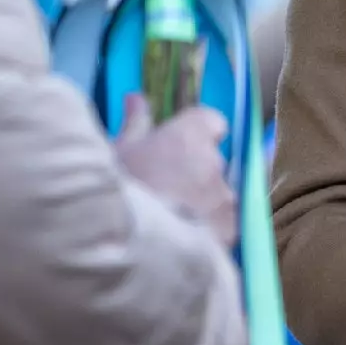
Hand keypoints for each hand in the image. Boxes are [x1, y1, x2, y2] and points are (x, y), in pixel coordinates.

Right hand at [116, 96, 236, 248]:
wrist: (123, 246)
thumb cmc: (116, 190)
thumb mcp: (117, 152)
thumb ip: (135, 123)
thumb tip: (136, 98)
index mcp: (191, 135)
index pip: (212, 121)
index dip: (198, 134)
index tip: (179, 147)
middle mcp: (216, 162)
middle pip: (214, 162)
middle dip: (195, 173)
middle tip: (163, 192)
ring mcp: (225, 199)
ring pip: (219, 196)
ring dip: (202, 204)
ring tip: (169, 223)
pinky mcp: (229, 232)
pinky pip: (222, 227)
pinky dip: (207, 233)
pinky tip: (181, 242)